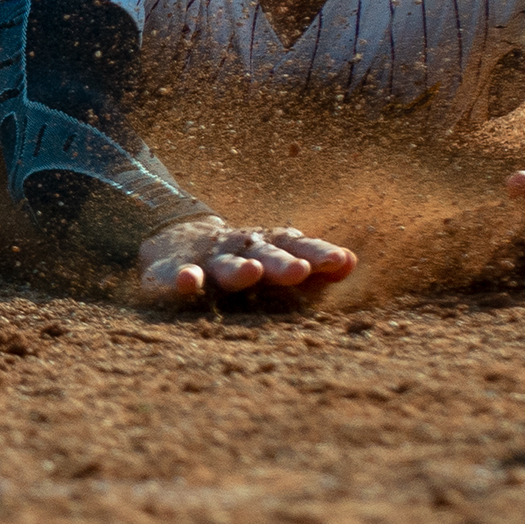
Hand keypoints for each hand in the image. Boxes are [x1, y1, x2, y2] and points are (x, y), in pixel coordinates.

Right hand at [138, 216, 356, 299]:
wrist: (176, 240)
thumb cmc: (240, 257)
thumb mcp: (275, 259)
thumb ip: (313, 266)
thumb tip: (352, 263)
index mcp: (268, 247)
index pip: (297, 247)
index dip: (317, 254)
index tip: (340, 261)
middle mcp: (241, 249)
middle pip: (265, 254)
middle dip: (283, 263)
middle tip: (300, 271)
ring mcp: (207, 260)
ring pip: (225, 264)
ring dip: (238, 269)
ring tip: (250, 273)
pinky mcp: (172, 271)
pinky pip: (176, 275)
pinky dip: (183, 279)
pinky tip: (190, 283)